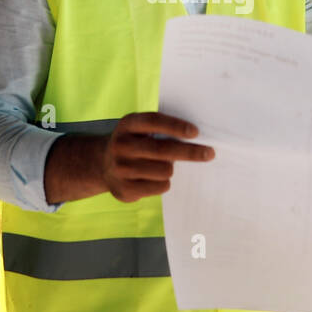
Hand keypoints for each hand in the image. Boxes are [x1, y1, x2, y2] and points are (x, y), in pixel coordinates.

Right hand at [97, 112, 213, 202]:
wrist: (102, 165)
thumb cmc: (134, 143)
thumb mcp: (139, 129)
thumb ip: (160, 130)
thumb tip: (195, 139)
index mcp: (127, 125)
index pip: (154, 122)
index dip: (175, 127)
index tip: (195, 133)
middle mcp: (121, 145)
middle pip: (163, 150)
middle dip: (190, 152)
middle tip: (209, 153)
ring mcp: (120, 169)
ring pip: (164, 170)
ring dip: (170, 169)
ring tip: (161, 166)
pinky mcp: (124, 189)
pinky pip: (160, 187)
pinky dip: (164, 183)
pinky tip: (153, 178)